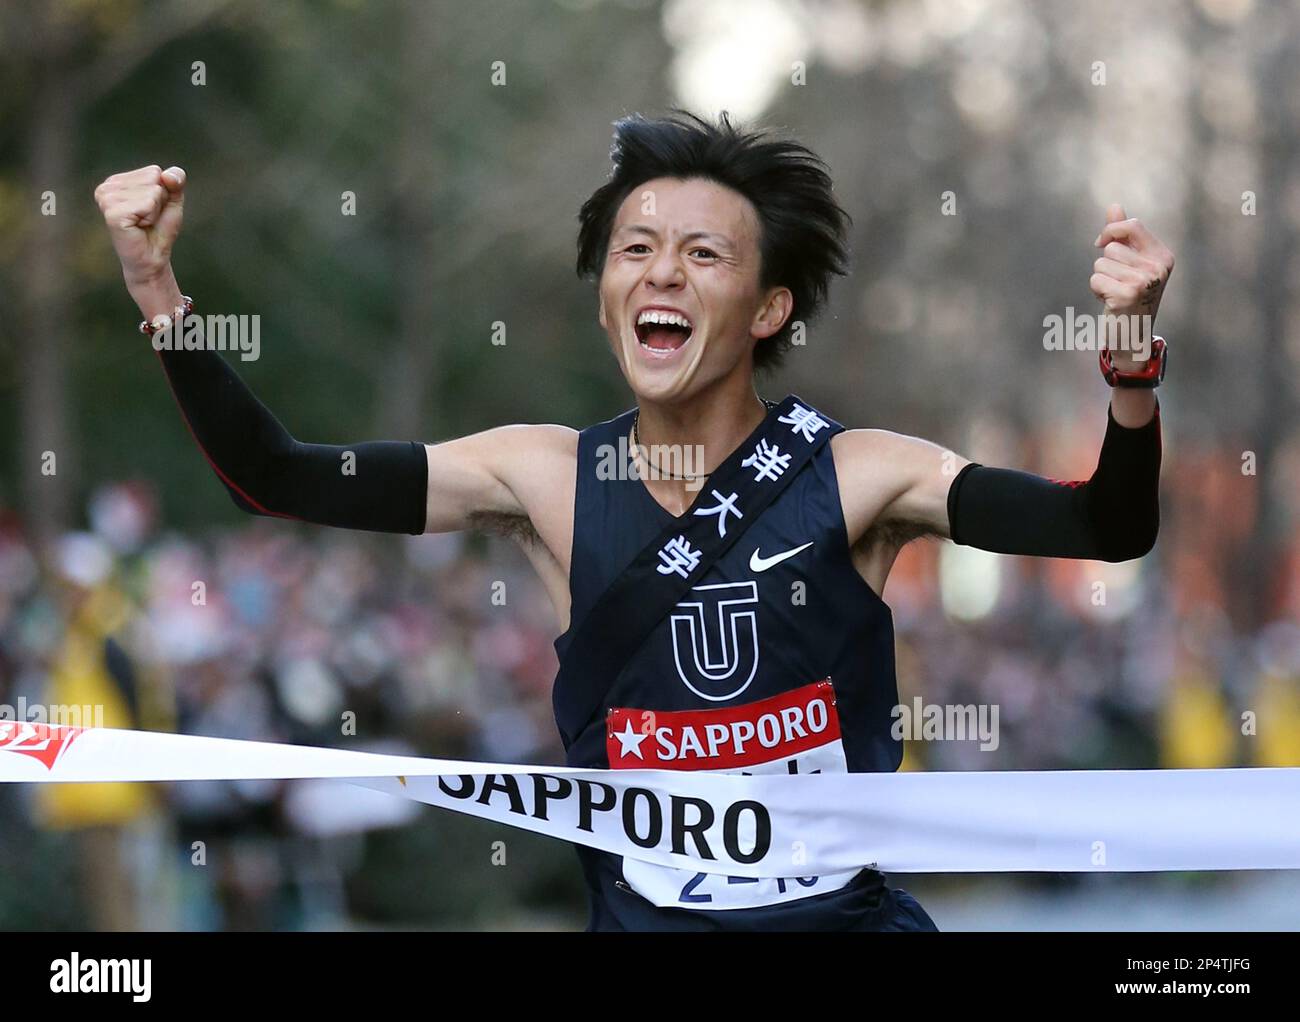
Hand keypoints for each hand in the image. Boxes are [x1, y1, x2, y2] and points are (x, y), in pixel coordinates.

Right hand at [93, 165, 185, 288]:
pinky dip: (151, 217)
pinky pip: (147, 204)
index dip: (163, 193)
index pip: (154, 171)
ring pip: (152, 191)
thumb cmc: (159, 229)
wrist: (153, 257)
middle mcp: (107, 187)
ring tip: (143, 223)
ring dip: (155, 211)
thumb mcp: (172, 200)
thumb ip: (176, 180)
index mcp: (117, 181)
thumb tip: (167, 175)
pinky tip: (140, 227)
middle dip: (159, 202)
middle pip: (154, 179)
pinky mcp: (112, 213)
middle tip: (148, 219)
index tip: (152, 210)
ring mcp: (107, 199)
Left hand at [1090, 204, 1174, 369]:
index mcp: (1162, 256)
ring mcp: (1144, 281)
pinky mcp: (1127, 295)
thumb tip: (1114, 206)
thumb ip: (1123, 235)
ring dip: (1100, 279)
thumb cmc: (1130, 296)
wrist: (1133, 335)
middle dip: (1105, 265)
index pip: (1132, 224)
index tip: (1101, 244)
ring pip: (1100, 264)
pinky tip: (1109, 302)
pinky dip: (1096, 291)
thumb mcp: (1131, 264)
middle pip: (1111, 248)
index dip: (1111, 231)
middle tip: (1117, 283)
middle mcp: (1158, 267)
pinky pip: (1095, 280)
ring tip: (1114, 292)